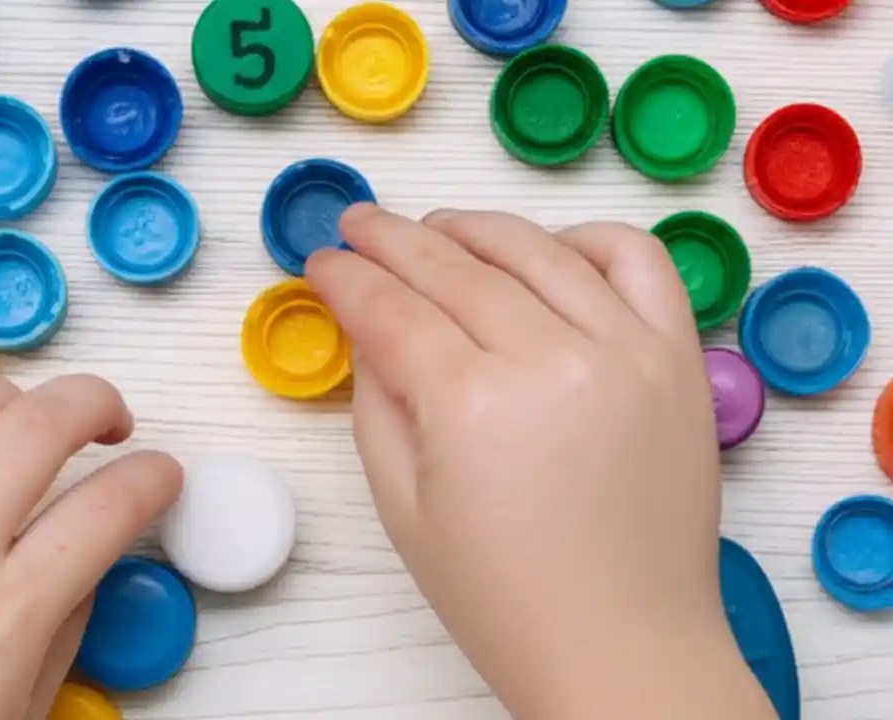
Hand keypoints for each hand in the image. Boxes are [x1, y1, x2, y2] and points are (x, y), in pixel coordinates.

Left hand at [0, 366, 181, 719]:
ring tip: (14, 417)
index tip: (158, 474)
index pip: (110, 509)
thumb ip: (59, 631)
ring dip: (6, 393)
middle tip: (105, 420)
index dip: (153, 477)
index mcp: (4, 619)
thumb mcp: (11, 713)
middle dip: (95, 402)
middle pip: (42, 427)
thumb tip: (86, 554)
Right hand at [307, 205, 774, 719]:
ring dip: (473, 227)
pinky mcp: (677, 358)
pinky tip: (547, 249)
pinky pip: (635, 261)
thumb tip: (370, 326)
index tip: (321, 261)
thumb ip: (376, 402)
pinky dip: (586, 239)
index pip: (390, 308)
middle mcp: (550, 358)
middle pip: (453, 266)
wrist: (620, 645)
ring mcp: (625, 350)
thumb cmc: (502, 596)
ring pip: (536, 248)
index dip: (345, 277)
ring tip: (435, 228)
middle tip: (358, 223)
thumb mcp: (402, 507)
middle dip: (392, 239)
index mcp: (470, 405)